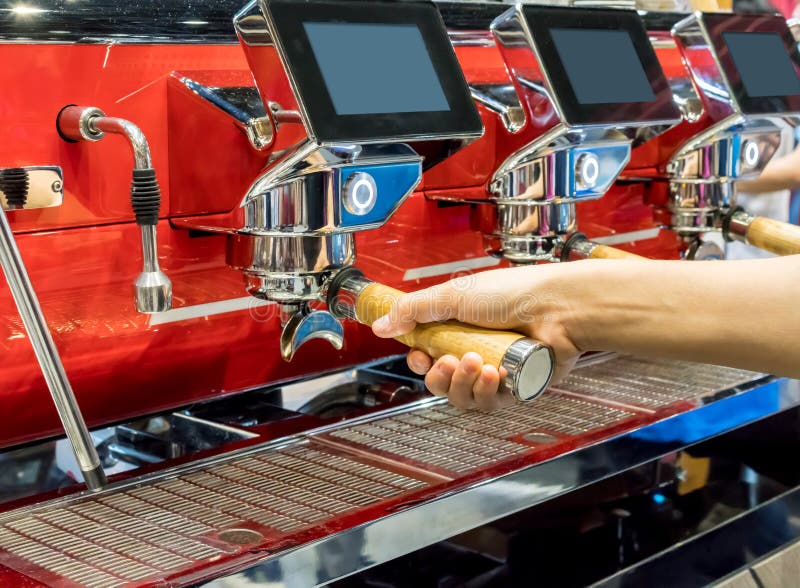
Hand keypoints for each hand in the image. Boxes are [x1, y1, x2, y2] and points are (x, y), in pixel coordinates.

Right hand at [371, 265, 586, 409]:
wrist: (558, 307)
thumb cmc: (513, 294)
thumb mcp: (453, 295)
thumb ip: (413, 311)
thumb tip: (379, 325)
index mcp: (459, 327)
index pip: (427, 354)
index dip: (419, 361)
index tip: (419, 356)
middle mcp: (476, 349)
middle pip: (442, 381)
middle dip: (439, 376)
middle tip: (449, 361)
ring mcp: (495, 370)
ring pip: (464, 396)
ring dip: (463, 384)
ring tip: (476, 363)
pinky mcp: (516, 387)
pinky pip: (490, 402)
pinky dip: (488, 391)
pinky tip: (495, 375)